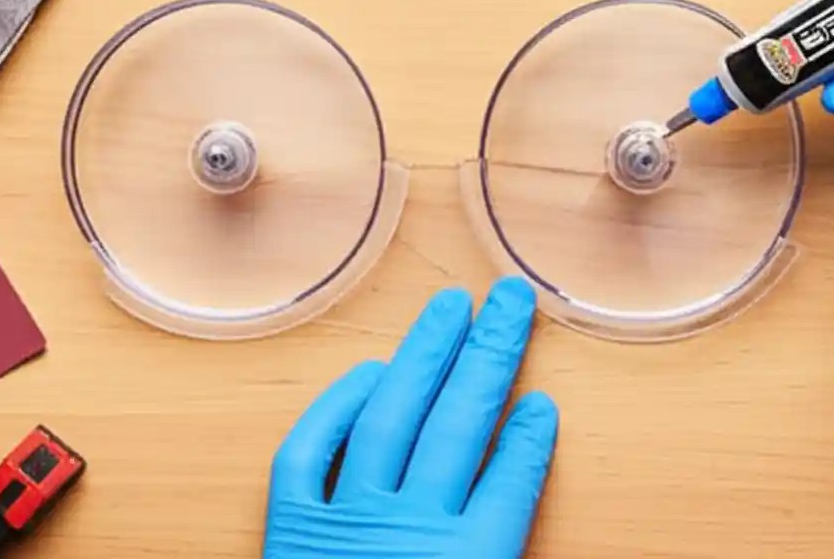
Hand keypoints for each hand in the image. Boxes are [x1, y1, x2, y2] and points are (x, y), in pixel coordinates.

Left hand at [263, 277, 558, 557]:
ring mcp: (348, 524)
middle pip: (460, 424)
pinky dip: (337, 407)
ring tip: (450, 307)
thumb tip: (517, 470)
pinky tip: (369, 372)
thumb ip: (496, 547)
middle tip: (508, 299)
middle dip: (490, 354)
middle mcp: (412, 531)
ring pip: (391, 419)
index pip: (511, 481)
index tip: (541, 400)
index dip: (530, 438)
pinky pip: (309, 453)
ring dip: (424, 355)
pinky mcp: (292, 530)